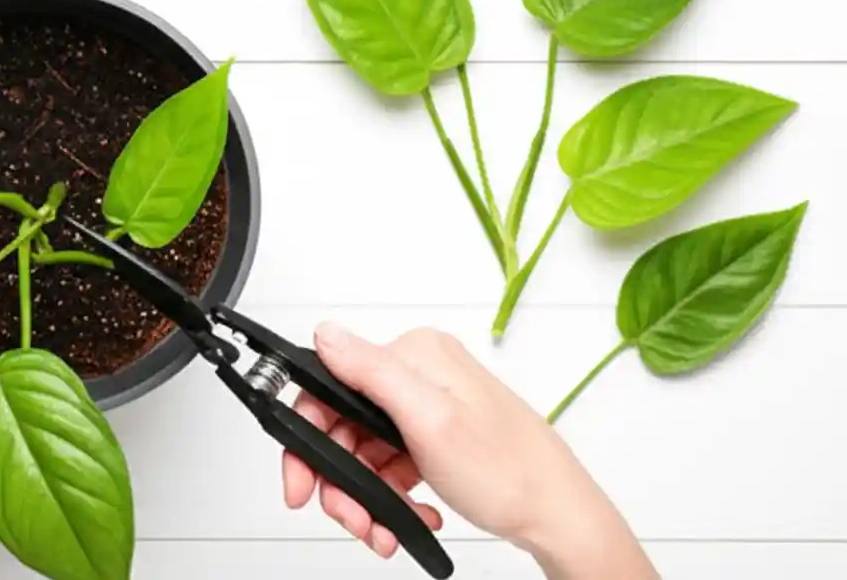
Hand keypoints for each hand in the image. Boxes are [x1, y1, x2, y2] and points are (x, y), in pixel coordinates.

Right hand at [282, 323, 656, 579]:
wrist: (556, 514)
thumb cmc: (510, 472)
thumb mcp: (431, 420)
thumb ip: (372, 373)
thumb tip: (326, 333)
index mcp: (415, 356)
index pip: (330, 386)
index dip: (308, 438)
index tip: (303, 483)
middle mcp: (419, 373)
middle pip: (342, 425)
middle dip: (340, 479)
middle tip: (352, 517)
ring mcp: (427, 405)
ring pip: (362, 451)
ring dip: (364, 495)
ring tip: (381, 526)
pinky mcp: (433, 433)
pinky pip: (387, 463)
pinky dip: (387, 495)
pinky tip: (407, 514)